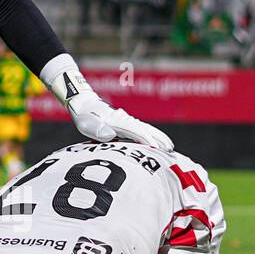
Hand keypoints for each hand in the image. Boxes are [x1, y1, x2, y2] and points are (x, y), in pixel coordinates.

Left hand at [51, 66, 172, 150]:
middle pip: (146, 129)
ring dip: (158, 137)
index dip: (145, 139)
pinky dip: (152, 135)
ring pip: (146, 128)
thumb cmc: (85, 117)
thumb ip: (98, 129)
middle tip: (171, 148)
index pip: (135, 131)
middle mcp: (125, 120)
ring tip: (170, 146)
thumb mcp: (87, 124)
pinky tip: (156, 141)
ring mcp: (126, 120)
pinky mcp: (125, 123)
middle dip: (158, 139)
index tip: (155, 148)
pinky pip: (142, 129)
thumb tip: (110, 134)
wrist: (83, 105)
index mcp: (117, 121)